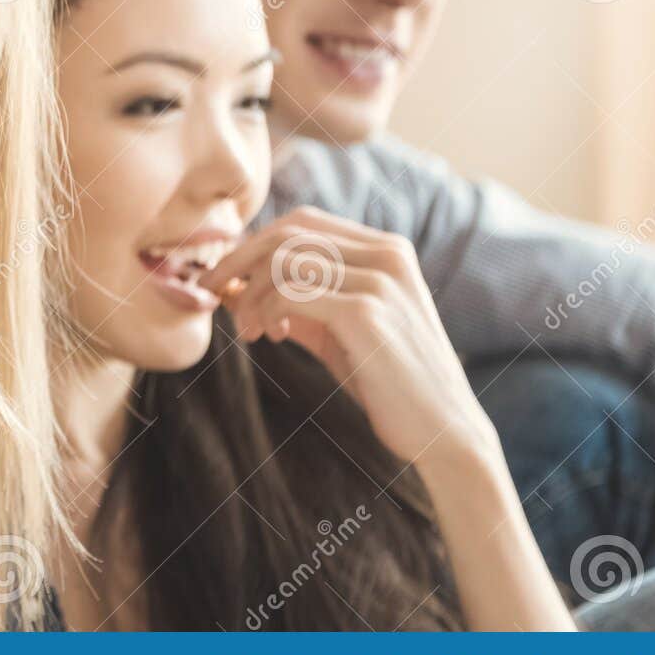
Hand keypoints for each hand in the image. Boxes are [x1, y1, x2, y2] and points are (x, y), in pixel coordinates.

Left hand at [204, 207, 500, 475]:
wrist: (444, 432)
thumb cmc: (386, 380)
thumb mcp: (336, 331)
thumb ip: (294, 302)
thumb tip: (231, 284)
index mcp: (386, 251)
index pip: (302, 223)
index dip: (252, 244)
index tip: (222, 276)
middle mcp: (387, 255)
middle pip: (288, 233)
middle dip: (237, 260)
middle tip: (210, 293)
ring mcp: (380, 280)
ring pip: (284, 260)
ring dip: (252, 294)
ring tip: (250, 332)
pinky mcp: (367, 311)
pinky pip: (291, 291)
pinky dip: (267, 310)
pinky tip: (272, 337)